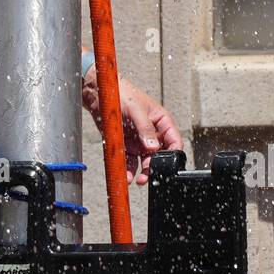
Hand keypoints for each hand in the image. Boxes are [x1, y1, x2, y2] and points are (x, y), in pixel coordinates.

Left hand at [83, 69, 183, 185]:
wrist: (99, 93)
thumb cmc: (121, 93)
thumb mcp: (136, 110)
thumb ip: (145, 128)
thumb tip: (153, 147)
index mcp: (161, 121)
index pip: (174, 141)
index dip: (174, 154)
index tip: (167, 165)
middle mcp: (152, 133)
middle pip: (160, 156)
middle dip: (155, 167)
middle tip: (148, 175)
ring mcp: (139, 140)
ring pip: (145, 162)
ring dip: (143, 172)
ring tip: (139, 180)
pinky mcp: (126, 145)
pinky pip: (130, 162)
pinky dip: (129, 170)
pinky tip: (127, 177)